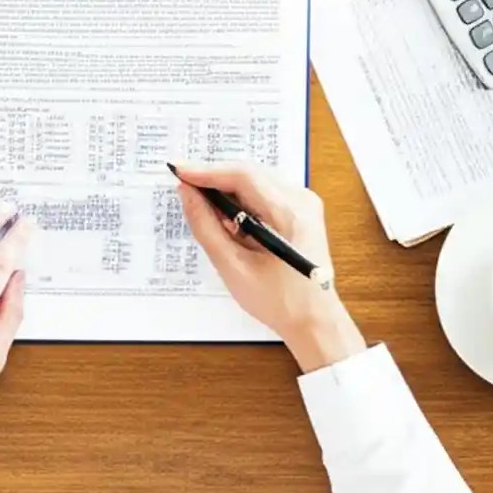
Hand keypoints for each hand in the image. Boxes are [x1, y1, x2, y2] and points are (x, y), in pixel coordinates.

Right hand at [173, 162, 365, 372]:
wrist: (314, 320)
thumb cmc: (278, 301)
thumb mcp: (233, 266)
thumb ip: (206, 226)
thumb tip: (186, 193)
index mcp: (290, 213)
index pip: (243, 176)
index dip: (206, 171)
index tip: (178, 171)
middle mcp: (301, 200)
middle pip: (249, 175)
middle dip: (214, 180)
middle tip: (184, 189)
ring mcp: (304, 203)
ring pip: (255, 183)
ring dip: (227, 192)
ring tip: (206, 212)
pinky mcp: (300, 211)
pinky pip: (264, 194)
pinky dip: (241, 202)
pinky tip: (229, 222)